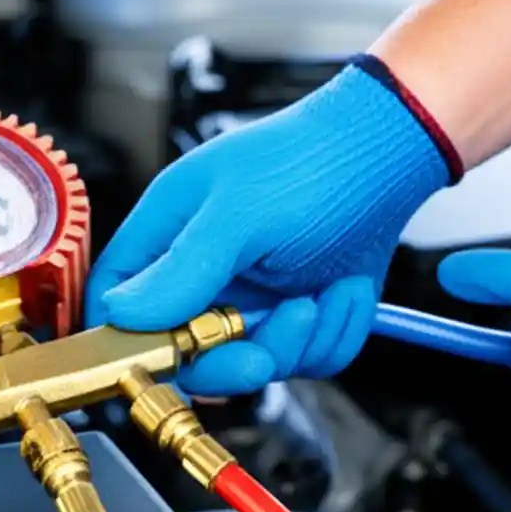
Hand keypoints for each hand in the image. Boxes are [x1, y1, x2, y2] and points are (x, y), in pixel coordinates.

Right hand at [87, 59, 454, 394]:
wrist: (395, 149)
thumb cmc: (314, 160)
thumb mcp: (239, 215)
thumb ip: (181, 270)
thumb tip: (120, 315)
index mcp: (169, 231)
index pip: (115, 300)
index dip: (126, 340)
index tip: (163, 361)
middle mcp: (206, 267)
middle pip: (187, 352)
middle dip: (233, 358)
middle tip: (260, 357)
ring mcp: (256, 294)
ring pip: (255, 362)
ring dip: (298, 339)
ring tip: (325, 289)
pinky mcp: (303, 312)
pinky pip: (309, 358)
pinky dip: (335, 331)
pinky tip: (347, 287)